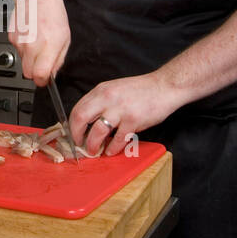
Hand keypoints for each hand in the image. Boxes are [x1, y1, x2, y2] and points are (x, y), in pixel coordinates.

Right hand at [9, 0, 68, 86]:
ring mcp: (19, 41)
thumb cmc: (52, 10)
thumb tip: (52, 74)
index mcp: (48, 45)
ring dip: (30, 58)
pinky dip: (24, 48)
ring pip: (22, 62)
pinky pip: (17, 50)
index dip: (43, 81)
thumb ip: (58, 59)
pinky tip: (31, 36)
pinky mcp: (11, 36)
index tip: (46, 79)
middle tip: (43, 61)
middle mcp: (32, 45)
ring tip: (38, 43)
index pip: (39, 76)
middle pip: (28, 73)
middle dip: (36, 72)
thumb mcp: (65, 37)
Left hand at [69, 72, 184, 156]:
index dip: (72, 125)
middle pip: (80, 118)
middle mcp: (107, 98)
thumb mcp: (115, 89)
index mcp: (101, 90)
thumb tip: (88, 122)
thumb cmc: (141, 90)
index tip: (73, 135)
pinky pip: (117, 139)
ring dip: (93, 145)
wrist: (165, 86)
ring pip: (97, 131)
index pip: (77, 108)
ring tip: (94, 151)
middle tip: (79, 145)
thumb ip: (101, 102)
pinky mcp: (133, 120)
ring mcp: (120, 109)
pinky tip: (112, 151)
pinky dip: (112, 148)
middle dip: (76, 135)